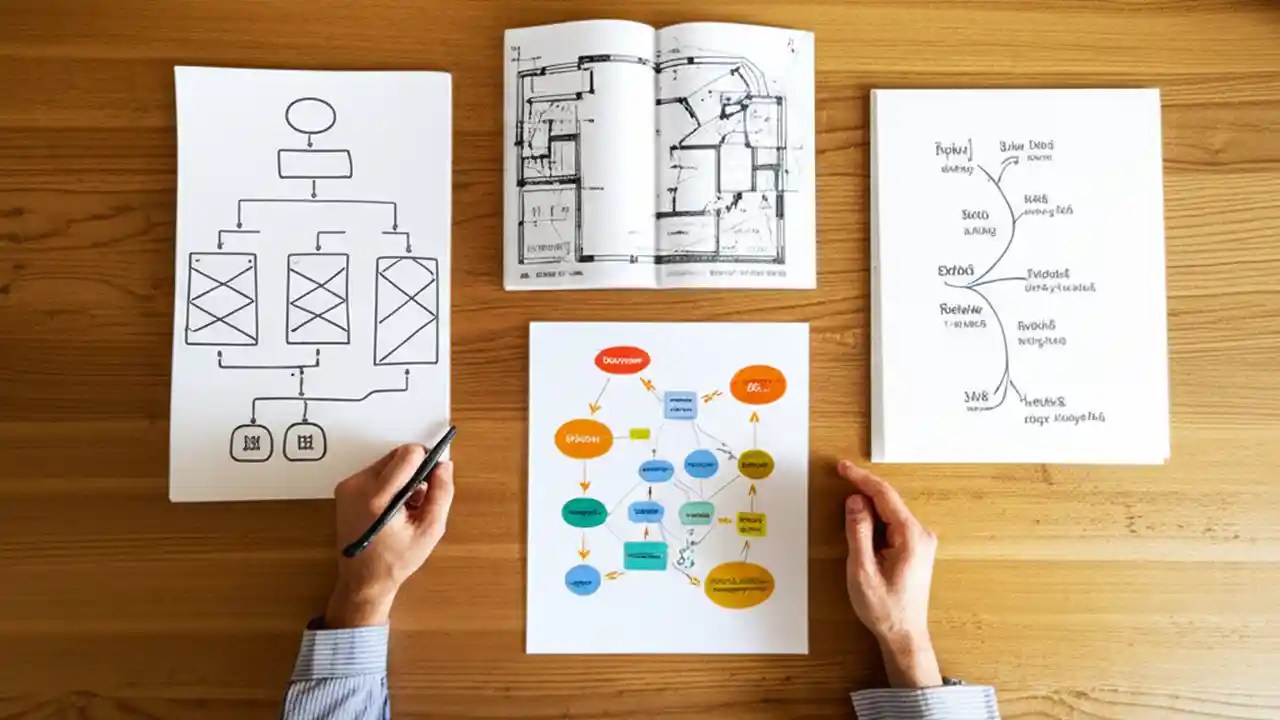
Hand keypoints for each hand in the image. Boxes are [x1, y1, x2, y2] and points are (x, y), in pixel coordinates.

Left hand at [325, 444, 455, 627]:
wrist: (362, 579)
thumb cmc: (396, 560)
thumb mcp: (430, 530)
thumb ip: (441, 493)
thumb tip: (444, 465)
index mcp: (377, 498)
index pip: (408, 455)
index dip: (426, 462)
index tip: (432, 479)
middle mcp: (357, 486)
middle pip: (397, 455)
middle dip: (414, 472)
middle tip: (418, 500)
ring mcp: (347, 486)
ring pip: (387, 462)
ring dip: (402, 478)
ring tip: (405, 507)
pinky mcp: (344, 488)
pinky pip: (375, 472)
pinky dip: (388, 483)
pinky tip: (391, 507)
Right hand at [840, 460, 941, 687]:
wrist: (904, 635)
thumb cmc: (885, 609)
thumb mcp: (862, 570)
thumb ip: (858, 532)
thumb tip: (854, 501)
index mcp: (911, 537)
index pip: (885, 495)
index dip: (861, 478)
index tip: (842, 467)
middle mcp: (921, 535)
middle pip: (888, 501)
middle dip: (862, 490)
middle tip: (839, 479)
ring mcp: (920, 542)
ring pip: (889, 513)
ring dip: (868, 508)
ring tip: (846, 511)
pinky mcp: (915, 549)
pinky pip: (892, 525)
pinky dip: (875, 521)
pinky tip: (860, 525)